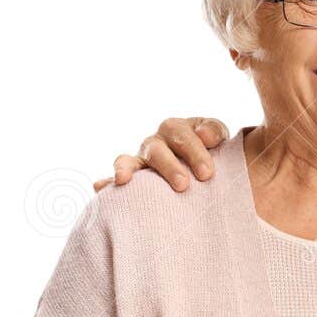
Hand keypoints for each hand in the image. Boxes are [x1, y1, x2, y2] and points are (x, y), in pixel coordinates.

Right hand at [93, 117, 228, 192]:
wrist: (206, 169)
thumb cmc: (212, 152)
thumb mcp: (218, 137)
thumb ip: (214, 132)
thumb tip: (203, 136)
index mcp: (176, 129)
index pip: (182, 135)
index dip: (194, 153)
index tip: (207, 174)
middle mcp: (156, 143)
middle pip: (156, 149)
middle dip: (168, 166)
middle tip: (183, 185)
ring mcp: (141, 161)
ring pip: (130, 160)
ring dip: (126, 169)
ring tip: (123, 179)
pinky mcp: (133, 178)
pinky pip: (116, 179)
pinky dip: (107, 182)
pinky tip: (99, 187)